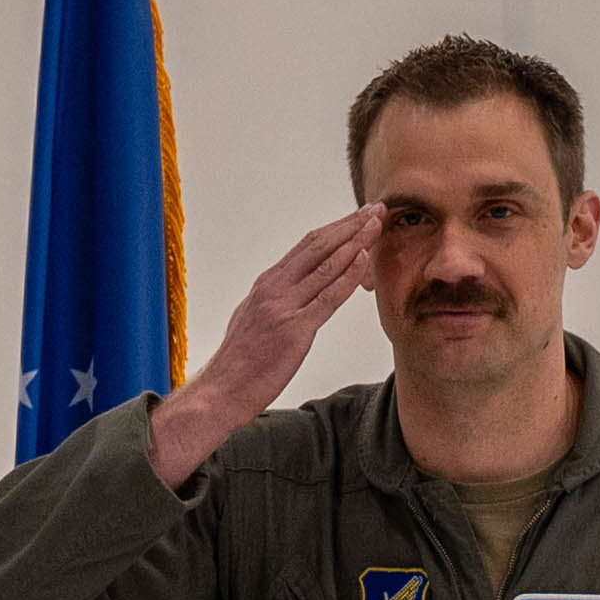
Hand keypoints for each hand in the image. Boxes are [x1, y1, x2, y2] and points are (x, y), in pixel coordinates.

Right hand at [148, 209, 380, 487]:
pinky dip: (348, 276)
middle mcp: (274, 288)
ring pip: (327, 266)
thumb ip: (273, 301)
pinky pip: (328, 297)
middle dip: (351, 225)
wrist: (221, 390)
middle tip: (375, 208)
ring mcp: (285, 307)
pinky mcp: (295, 331)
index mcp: (266, 284)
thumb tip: (291, 291)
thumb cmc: (238, 362)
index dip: (336, 228)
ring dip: (356, 242)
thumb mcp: (252, 318)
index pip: (307, 246)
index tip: (357, 216)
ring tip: (378, 225)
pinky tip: (365, 260)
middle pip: (319, 246)